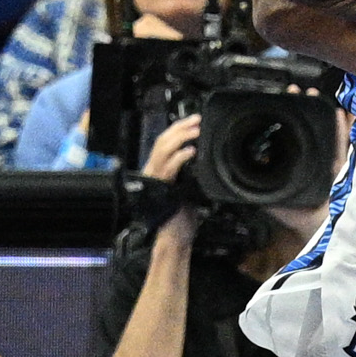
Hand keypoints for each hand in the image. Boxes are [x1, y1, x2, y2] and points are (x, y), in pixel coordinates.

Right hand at [141, 113, 203, 228]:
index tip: (194, 120)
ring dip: (181, 137)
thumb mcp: (186, 189)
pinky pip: (169, 167)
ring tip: (196, 131)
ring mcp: (155, 178)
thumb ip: (189, 173)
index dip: (178, 128)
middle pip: (163, 140)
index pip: (165, 141)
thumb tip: (201, 160)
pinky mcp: (161, 187)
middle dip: (180, 128)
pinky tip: (191, 151)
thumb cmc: (181, 216)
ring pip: (163, 149)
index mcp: (159, 169)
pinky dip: (180, 157)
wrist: (174, 236)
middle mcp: (153, 171)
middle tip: (197, 120)